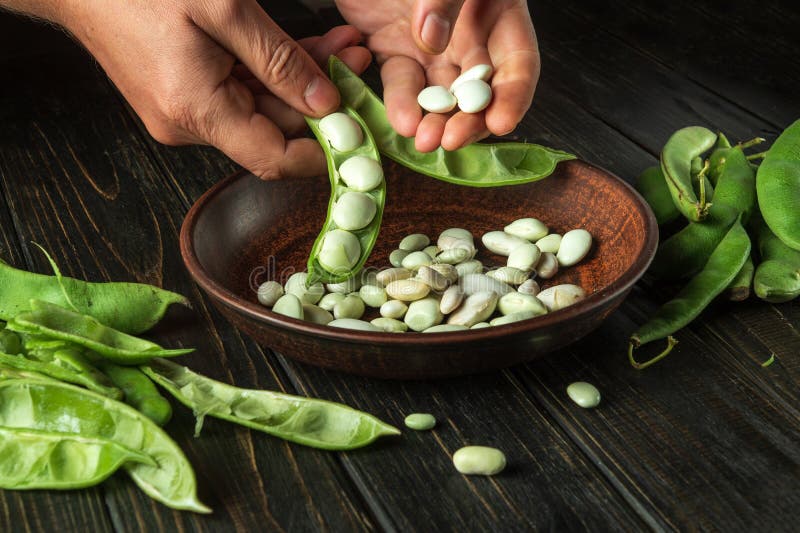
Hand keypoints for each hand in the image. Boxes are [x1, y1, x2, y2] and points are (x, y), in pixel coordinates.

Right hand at [59, 0, 370, 179]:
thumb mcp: (224, 10)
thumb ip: (280, 61)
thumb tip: (324, 104)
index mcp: (197, 111)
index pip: (276, 158)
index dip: (325, 151)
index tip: (361, 132)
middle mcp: (189, 123)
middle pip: (274, 131)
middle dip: (322, 99)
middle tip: (359, 62)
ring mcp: (185, 111)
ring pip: (262, 108)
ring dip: (303, 81)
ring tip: (344, 47)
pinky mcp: (184, 94)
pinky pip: (241, 92)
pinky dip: (273, 73)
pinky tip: (306, 50)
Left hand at [335, 0, 538, 151]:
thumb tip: (432, 39)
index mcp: (498, 12)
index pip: (518, 63)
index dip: (513, 96)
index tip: (501, 123)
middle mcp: (470, 35)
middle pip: (478, 90)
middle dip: (468, 120)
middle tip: (451, 140)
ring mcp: (433, 47)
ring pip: (440, 96)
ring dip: (434, 122)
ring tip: (423, 141)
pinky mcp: (396, 51)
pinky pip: (401, 85)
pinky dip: (400, 105)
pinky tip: (400, 121)